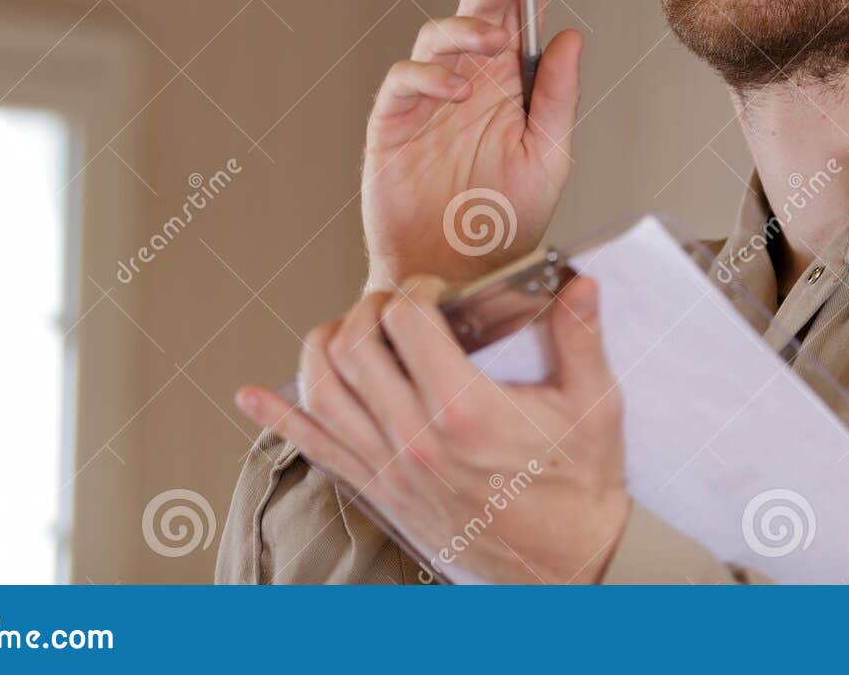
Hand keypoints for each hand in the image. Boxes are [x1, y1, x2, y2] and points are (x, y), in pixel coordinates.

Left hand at [235, 272, 629, 583]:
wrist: (562, 566)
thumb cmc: (578, 489)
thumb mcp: (595, 406)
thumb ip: (583, 337)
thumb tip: (580, 282)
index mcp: (465, 410)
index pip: (406, 322)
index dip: (415, 289)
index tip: (435, 290)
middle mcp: (416, 439)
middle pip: (354, 348)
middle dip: (367, 309)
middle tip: (393, 304)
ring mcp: (390, 468)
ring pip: (321, 393)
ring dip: (322, 349)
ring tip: (346, 329)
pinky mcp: (380, 491)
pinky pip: (315, 450)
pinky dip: (279, 419)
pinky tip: (254, 397)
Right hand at [362, 0, 582, 289]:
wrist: (456, 276)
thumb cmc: (503, 223)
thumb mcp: (548, 160)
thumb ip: (556, 99)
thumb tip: (566, 38)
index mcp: (510, 86)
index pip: (522, 20)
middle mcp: (470, 83)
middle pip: (479, 13)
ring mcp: (429, 100)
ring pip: (438, 38)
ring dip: (466, 28)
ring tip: (494, 40)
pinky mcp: (393, 122)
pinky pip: (404, 80)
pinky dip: (429, 75)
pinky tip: (457, 87)